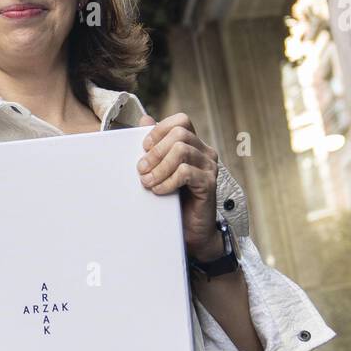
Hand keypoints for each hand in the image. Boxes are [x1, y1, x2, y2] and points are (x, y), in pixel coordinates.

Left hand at [137, 112, 222, 260]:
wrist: (190, 231)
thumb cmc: (174, 199)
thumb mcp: (160, 169)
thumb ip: (154, 146)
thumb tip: (145, 119)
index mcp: (194, 145)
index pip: (181, 121)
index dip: (160, 130)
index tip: (144, 148)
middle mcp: (205, 152)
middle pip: (180, 133)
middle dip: (155, 151)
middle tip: (141, 169)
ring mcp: (209, 168)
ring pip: (182, 151)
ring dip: (159, 167)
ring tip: (147, 182)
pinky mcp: (209, 184)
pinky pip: (186, 172)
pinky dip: (168, 180)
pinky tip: (160, 191)